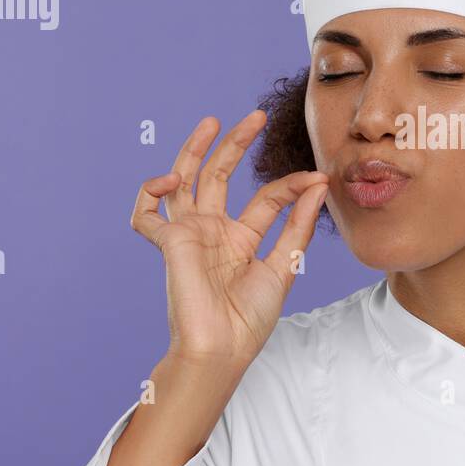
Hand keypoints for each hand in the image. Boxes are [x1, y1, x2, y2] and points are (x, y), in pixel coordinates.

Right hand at [129, 110, 328, 370]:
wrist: (223, 349)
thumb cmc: (250, 319)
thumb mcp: (284, 266)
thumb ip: (299, 225)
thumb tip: (319, 184)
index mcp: (241, 239)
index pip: (266, 198)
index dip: (292, 185)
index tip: (318, 178)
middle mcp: (213, 231)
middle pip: (220, 177)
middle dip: (235, 145)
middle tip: (255, 116)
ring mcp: (189, 234)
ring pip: (184, 182)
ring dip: (193, 150)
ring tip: (211, 123)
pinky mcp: (169, 243)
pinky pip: (145, 214)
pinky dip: (150, 192)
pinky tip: (170, 180)